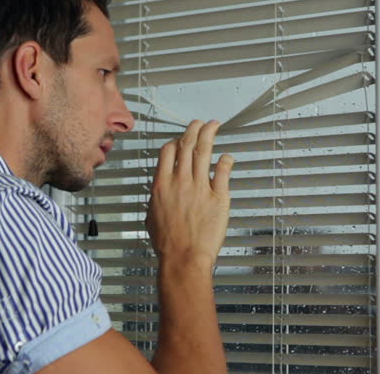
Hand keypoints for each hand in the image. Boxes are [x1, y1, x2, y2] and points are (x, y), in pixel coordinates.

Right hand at [145, 120, 234, 270]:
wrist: (183, 258)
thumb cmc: (167, 243)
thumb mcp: (152, 215)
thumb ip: (158, 196)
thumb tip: (161, 189)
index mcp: (162, 184)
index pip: (168, 152)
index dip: (176, 140)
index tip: (181, 138)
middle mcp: (181, 181)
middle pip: (187, 145)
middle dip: (194, 129)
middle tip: (199, 122)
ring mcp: (200, 187)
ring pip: (204, 152)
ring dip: (209, 135)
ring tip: (213, 126)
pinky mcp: (218, 197)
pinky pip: (223, 171)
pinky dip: (225, 160)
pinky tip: (227, 155)